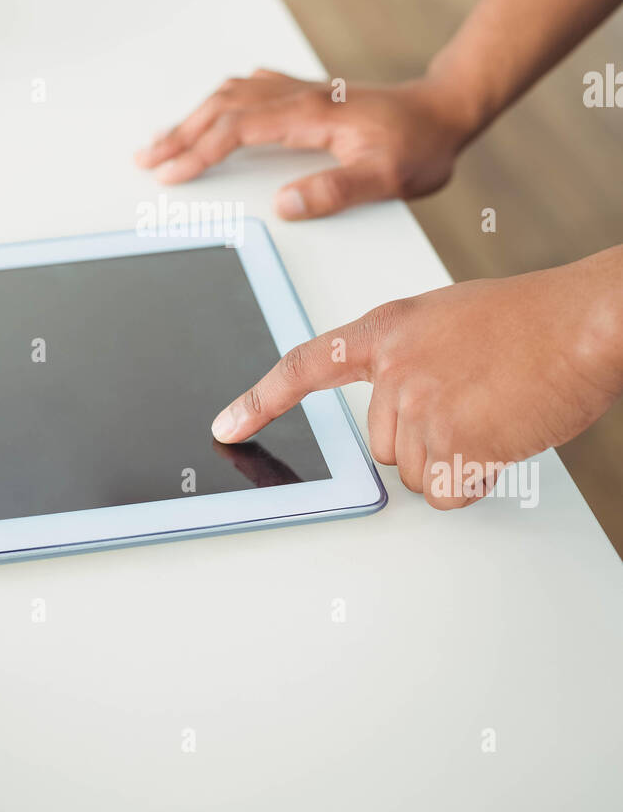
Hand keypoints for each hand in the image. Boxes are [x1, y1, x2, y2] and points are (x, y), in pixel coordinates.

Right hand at [135, 70, 469, 218]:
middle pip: (222, 107)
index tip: (170, 174)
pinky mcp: (306, 93)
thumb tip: (285, 204)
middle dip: (179, 135)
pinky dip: (218, 104)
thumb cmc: (420, 144)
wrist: (444, 111)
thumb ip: (336, 191)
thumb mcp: (388, 178)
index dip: (199, 152)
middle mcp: (299, 95)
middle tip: (148, 160)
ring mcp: (301, 90)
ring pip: (231, 95)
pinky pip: (248, 90)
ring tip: (165, 140)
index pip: (238, 130)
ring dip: (193, 116)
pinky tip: (213, 113)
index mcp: (311, 114)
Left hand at [210, 255, 622, 506]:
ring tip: (496, 412)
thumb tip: (399, 408)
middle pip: (383, 444)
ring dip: (455, 460)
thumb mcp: (449, 321)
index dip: (263, 400)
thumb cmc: (533, 320)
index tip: (227, 425)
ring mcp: (419, 405)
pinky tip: (503, 438)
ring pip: (416, 472)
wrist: (583, 322)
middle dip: (429, 438)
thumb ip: (409, 357)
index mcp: (386, 329)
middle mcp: (392, 369)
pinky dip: (476, 480)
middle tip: (477, 402)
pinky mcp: (452, 441)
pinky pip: (447, 492)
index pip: (306, 366)